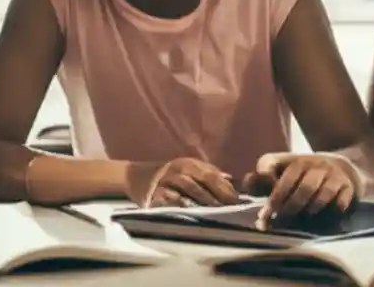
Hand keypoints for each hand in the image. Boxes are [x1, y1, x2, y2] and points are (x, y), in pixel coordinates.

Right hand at [125, 158, 241, 207]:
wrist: (134, 176)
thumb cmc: (166, 175)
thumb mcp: (186, 168)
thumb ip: (207, 172)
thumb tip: (230, 179)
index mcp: (189, 164)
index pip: (213, 174)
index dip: (227, 187)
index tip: (239, 200)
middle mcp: (180, 169)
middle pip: (204, 179)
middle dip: (220, 193)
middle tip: (232, 207)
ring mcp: (168, 179)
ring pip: (190, 187)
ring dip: (205, 199)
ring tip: (217, 210)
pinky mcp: (156, 192)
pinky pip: (172, 198)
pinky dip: (183, 203)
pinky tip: (193, 210)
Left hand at [242, 152, 359, 223]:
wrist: (342, 167)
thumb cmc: (303, 173)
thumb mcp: (282, 169)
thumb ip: (262, 177)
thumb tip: (245, 185)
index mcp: (294, 160)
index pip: (279, 172)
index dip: (271, 192)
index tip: (265, 211)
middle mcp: (313, 164)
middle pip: (299, 186)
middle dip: (287, 206)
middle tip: (279, 220)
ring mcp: (332, 174)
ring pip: (320, 194)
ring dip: (309, 209)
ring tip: (302, 218)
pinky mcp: (348, 187)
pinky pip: (340, 202)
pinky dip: (331, 212)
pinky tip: (324, 217)